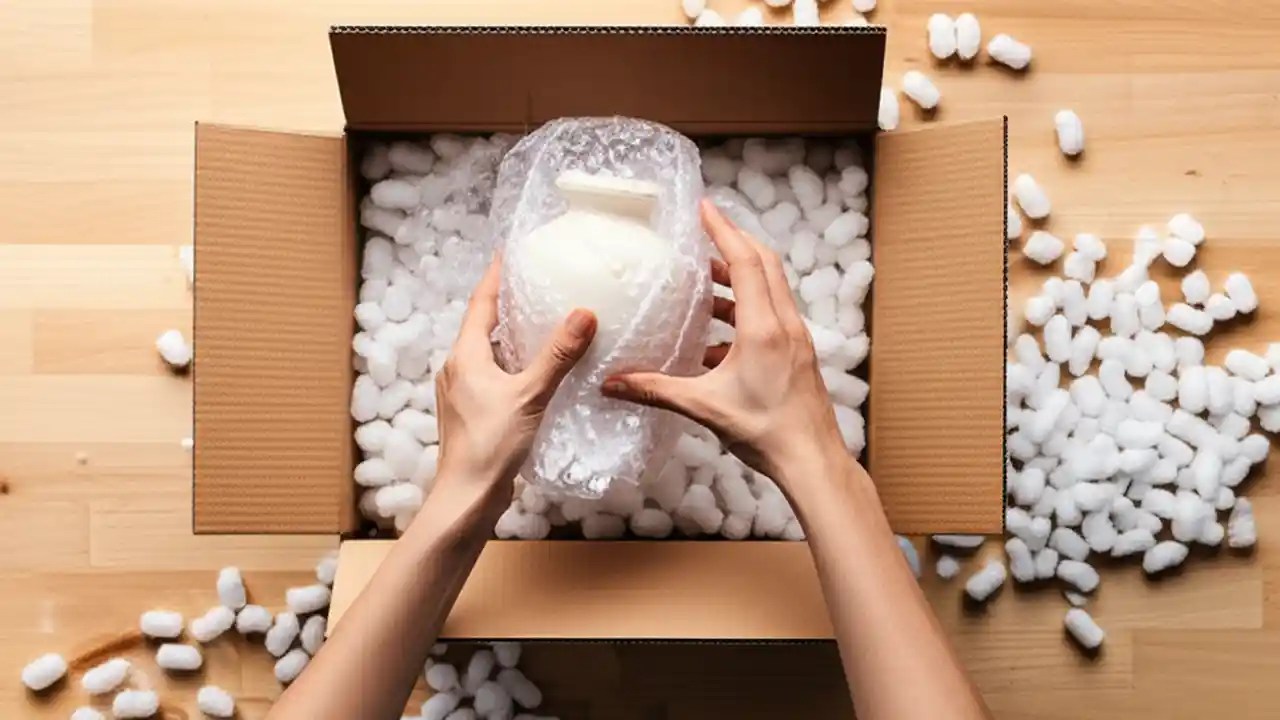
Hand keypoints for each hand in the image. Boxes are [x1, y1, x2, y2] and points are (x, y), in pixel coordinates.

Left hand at [435, 257, 597, 495]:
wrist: (467, 497)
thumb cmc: (490, 445)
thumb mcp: (530, 395)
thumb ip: (557, 355)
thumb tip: (584, 313)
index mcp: (464, 356)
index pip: (480, 303)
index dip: (494, 277)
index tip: (507, 253)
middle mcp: (457, 369)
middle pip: (481, 326)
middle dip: (504, 304)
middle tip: (531, 284)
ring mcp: (461, 392)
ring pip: (486, 353)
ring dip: (509, 337)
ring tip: (539, 322)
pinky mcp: (471, 413)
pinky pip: (492, 376)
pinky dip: (512, 364)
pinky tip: (535, 372)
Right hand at [601, 200, 851, 490]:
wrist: (812, 462)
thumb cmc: (766, 432)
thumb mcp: (704, 408)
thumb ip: (655, 390)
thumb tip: (612, 383)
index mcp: (764, 328)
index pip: (746, 261)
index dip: (723, 230)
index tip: (704, 207)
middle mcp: (784, 324)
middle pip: (763, 265)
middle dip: (733, 243)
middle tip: (703, 233)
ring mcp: (795, 339)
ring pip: (769, 290)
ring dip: (739, 279)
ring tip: (705, 282)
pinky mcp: (797, 355)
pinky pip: (770, 317)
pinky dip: (744, 313)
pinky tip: (716, 339)